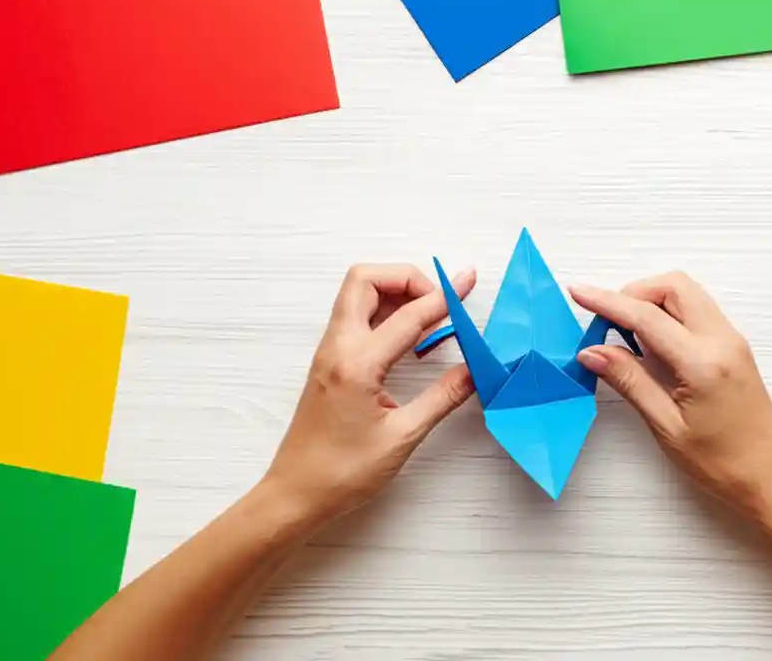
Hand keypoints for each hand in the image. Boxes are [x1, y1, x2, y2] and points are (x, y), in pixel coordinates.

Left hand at [265, 264, 477, 524]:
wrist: (296, 494)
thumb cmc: (343, 473)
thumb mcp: (403, 436)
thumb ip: (443, 397)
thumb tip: (475, 370)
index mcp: (356, 364)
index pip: (408, 315)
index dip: (444, 297)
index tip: (468, 284)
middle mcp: (337, 348)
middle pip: (366, 279)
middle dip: (407, 278)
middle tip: (441, 302)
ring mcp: (329, 353)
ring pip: (358, 294)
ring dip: (395, 293)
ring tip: (431, 321)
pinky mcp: (329, 363)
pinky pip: (356, 318)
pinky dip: (385, 313)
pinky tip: (410, 341)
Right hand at [570, 273, 771, 518]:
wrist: (771, 479)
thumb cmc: (722, 463)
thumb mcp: (667, 426)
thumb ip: (630, 380)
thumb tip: (593, 352)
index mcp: (703, 362)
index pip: (647, 316)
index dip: (607, 301)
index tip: (578, 292)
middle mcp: (723, 340)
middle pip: (672, 286)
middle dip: (633, 293)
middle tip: (605, 322)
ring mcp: (732, 341)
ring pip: (686, 294)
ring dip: (652, 301)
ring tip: (625, 335)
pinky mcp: (734, 348)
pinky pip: (697, 312)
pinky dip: (669, 314)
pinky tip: (651, 345)